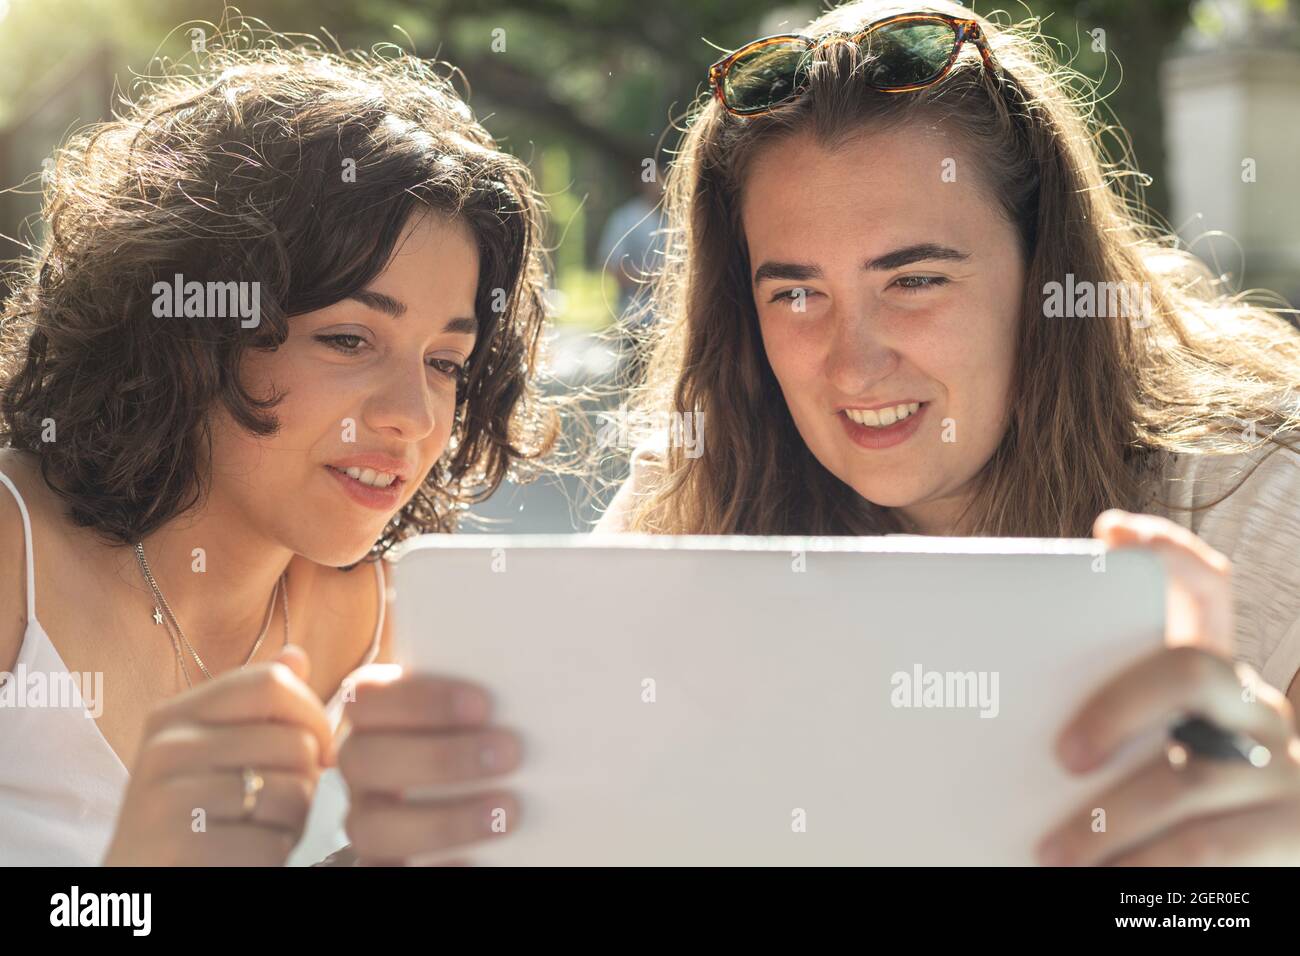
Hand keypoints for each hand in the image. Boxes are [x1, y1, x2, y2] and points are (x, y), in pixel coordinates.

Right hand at [102, 645, 333, 865]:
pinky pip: (274, 842)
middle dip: (305, 779)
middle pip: (294, 741)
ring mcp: (171, 801)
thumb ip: (254, 705)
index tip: (320, 749)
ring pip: (293, 792)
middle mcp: (166, 750)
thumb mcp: (210, 753)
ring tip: (258, 828)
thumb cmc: (190, 819)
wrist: (138, 889)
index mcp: (173, 717)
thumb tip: (297, 656)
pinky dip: (274, 856)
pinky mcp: (184, 850)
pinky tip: (246, 857)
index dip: (313, 715)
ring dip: (294, 821)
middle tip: (275, 804)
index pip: (271, 684)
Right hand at [338, 668, 520, 864]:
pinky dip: (432, 869)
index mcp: (374, 714)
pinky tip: (475, 862)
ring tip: (508, 813)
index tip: (484, 705)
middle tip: (510, 753)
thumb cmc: (482, 725)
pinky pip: (386, 873)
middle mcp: (362, 765)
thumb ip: (486, 697)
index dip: (418, 701)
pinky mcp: (383, 860)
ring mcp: (367, 817)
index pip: (368, 698)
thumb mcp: (478, 705)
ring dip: (442, 821)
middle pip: (364, 760)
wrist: (476, 781)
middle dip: (439, 757)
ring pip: (371, 827)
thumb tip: (536, 692)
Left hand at [1036, 509, 1299, 864]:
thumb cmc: (1170, 790)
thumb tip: (990, 698)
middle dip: (1119, 704)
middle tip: (1062, 756)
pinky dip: (1148, 868)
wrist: (1264, 853)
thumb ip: (1103, 707)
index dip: (1167, 550)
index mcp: (1214, 674)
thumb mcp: (1149, 740)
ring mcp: (1279, 769)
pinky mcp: (1288, 833)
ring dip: (1110, 821)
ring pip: (1189, 779)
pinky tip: (1105, 884)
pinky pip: (1210, 848)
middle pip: (1193, 670)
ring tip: (1052, 854)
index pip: (1207, 587)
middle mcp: (1253, 708)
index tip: (1112, 529)